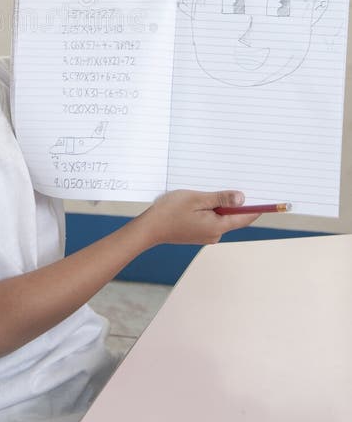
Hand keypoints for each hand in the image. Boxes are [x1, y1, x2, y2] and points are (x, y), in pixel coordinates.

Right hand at [141, 189, 260, 245]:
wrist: (149, 229)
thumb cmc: (169, 211)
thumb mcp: (197, 199)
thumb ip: (220, 199)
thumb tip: (242, 198)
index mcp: (218, 226)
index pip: (245, 217)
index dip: (259, 208)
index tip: (272, 201)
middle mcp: (215, 234)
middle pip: (234, 217)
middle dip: (235, 202)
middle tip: (236, 185)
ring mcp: (206, 235)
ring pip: (221, 217)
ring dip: (220, 205)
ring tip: (208, 193)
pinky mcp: (199, 233)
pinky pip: (211, 220)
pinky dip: (210, 210)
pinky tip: (200, 201)